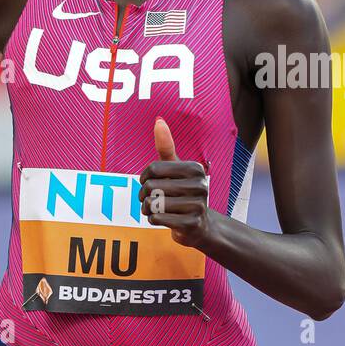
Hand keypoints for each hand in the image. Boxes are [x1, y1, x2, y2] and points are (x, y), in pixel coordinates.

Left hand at [138, 117, 210, 247]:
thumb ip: (166, 147)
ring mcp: (198, 206)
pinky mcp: (192, 224)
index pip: (153, 169)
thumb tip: (159, 120)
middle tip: (149, 199)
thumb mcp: (175, 169)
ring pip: (154, 204)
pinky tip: (160, 218)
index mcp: (195, 168)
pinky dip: (153, 219)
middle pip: (151, 187)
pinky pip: (158, 218)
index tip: (148, 182)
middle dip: (144, 195)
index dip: (144, 178)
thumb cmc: (182, 192)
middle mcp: (200, 185)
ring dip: (147, 208)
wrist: (200, 225)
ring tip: (152, 208)